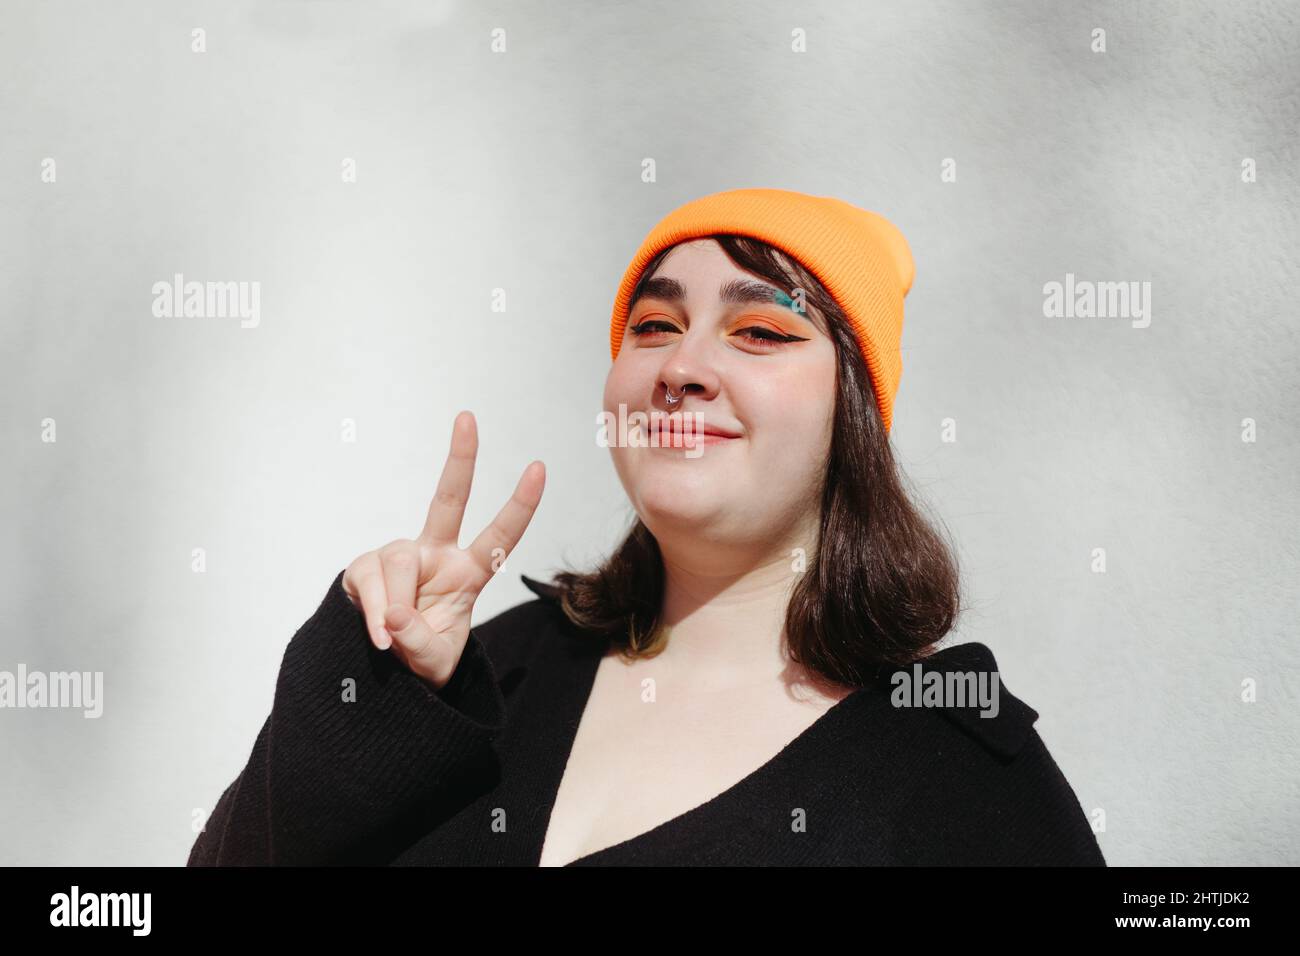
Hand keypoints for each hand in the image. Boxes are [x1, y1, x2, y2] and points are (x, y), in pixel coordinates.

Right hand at [341, 410, 544, 689]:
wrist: (384, 673)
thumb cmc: (421, 658)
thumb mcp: (433, 664)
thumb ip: (419, 643)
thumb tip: (393, 615)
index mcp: (468, 574)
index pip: (499, 537)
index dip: (519, 506)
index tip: (539, 468)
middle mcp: (435, 555)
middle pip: (447, 500)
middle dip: (459, 459)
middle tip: (468, 417)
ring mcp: (398, 557)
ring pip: (398, 561)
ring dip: (395, 601)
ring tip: (390, 639)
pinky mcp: (364, 568)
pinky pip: (368, 581)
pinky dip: (371, 611)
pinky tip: (377, 635)